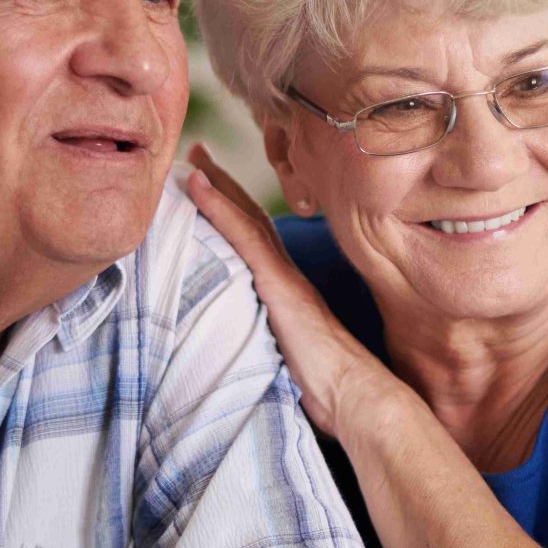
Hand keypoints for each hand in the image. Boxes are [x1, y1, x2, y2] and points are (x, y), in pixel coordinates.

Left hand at [184, 144, 390, 435]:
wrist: (356, 396)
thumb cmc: (330, 390)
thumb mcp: (292, 360)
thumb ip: (276, 346)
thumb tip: (260, 358)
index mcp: (288, 290)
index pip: (257, 239)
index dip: (234, 209)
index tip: (209, 182)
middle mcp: (286, 275)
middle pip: (251, 217)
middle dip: (223, 183)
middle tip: (196, 152)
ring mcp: (282, 278)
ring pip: (247, 219)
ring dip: (217, 185)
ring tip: (192, 156)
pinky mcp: (278, 286)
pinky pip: (244, 238)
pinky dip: (219, 208)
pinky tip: (197, 186)